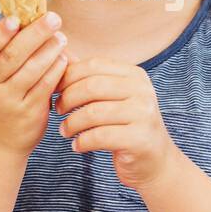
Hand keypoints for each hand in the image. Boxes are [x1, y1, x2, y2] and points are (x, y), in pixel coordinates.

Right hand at [0, 12, 67, 154]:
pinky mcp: (28, 113)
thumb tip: (31, 15)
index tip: (15, 18)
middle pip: (12, 55)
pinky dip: (56, 69)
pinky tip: (64, 58)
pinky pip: (45, 86)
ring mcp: (8, 102)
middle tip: (54, 18)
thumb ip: (4, 49)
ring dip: (50, 50)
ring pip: (32, 70)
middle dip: (35, 34)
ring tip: (61, 37)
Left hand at [55, 57, 183, 191]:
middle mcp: (142, 90)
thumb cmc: (126, 125)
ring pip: (93, 112)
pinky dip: (82, 141)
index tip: (55, 90)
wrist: (155, 160)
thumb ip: (88, 76)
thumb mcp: (111, 97)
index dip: (68, 76)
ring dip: (71, 123)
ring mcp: (144, 114)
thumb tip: (61, 51)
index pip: (94, 65)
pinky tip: (77, 146)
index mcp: (135, 75)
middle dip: (68, 98)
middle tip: (58, 110)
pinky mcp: (139, 139)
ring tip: (64, 131)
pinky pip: (100, 136)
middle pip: (92, 86)